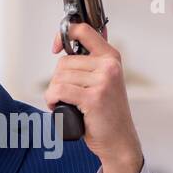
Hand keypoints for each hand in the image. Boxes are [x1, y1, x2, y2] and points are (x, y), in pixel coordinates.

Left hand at [46, 22, 144, 172]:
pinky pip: (59, 91)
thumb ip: (93, 60)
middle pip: (64, 61)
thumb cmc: (107, 114)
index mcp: (111, 57)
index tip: (55, 47)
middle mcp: (109, 66)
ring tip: (66, 103)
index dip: (63, 35)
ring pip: (59, 77)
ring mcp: (103, 81)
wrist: (119, 141)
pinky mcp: (94, 98)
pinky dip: (53, 100)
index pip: (83, 30)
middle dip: (58, 80)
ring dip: (54, 93)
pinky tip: (59, 107)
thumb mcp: (105, 81)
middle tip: (67, 95)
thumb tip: (75, 37)